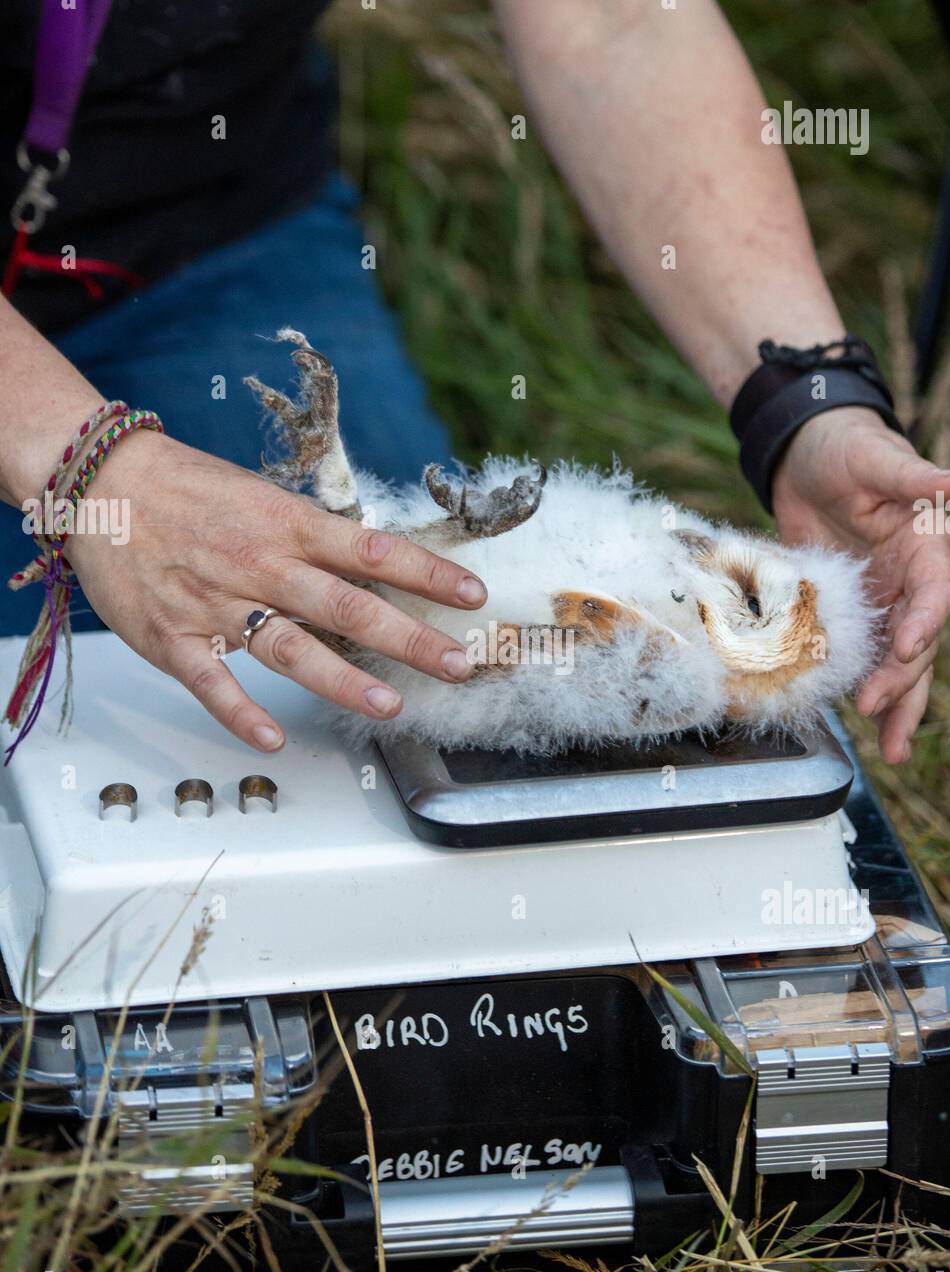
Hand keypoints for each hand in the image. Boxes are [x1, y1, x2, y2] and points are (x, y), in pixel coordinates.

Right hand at [64, 432, 486, 751]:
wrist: (101, 482)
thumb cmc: (190, 489)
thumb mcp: (263, 498)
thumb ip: (313, 538)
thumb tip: (372, 565)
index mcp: (288, 525)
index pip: (374, 551)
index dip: (429, 573)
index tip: (475, 595)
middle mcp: (261, 564)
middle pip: (347, 606)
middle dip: (408, 638)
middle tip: (457, 663)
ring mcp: (217, 604)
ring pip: (289, 647)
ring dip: (342, 681)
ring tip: (389, 707)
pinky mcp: (173, 637)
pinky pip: (213, 682)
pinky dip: (241, 712)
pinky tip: (273, 737)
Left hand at [770, 406, 949, 763]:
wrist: (805, 458)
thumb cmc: (846, 449)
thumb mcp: (873, 457)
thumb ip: (912, 475)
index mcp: (927, 547)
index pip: (935, 595)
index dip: (925, 624)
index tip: (906, 649)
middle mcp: (912, 582)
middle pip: (918, 642)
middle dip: (901, 680)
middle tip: (875, 711)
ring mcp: (883, 602)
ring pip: (897, 662)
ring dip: (895, 704)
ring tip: (892, 750)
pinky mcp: (851, 614)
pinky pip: (861, 657)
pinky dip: (858, 687)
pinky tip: (856, 723)